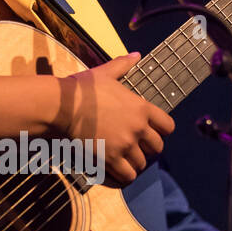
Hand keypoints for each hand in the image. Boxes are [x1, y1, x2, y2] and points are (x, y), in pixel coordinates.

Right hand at [60, 53, 174, 184]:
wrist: (63, 106)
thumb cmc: (83, 88)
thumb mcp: (106, 73)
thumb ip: (124, 65)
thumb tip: (137, 55)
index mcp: (141, 108)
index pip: (168, 126)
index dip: (162, 131)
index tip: (152, 131)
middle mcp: (138, 128)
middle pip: (157, 147)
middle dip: (148, 149)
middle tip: (137, 147)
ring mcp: (125, 145)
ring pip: (142, 164)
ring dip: (135, 163)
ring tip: (125, 160)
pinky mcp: (110, 158)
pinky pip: (127, 176)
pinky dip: (124, 176)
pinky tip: (116, 171)